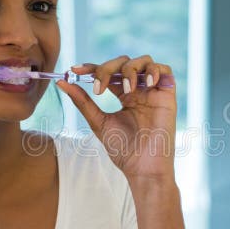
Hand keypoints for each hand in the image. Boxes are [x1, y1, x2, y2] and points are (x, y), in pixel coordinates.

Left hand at [56, 54, 176, 180]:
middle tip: (99, 88)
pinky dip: (153, 70)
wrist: (142, 167)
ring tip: (126, 89)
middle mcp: (139, 90)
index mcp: (123, 96)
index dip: (92, 67)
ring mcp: (153, 92)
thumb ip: (82, 102)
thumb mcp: (98, 122)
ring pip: (144, 61)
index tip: (74, 70)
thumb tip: (61, 82)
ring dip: (131, 69)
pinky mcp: (167, 96)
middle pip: (123, 62)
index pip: (107, 72)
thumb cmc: (123, 150)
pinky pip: (165, 70)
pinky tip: (145, 84)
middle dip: (108, 68)